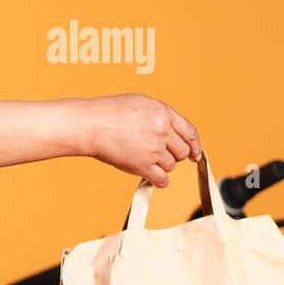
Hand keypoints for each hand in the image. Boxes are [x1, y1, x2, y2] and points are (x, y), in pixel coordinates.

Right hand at [78, 93, 202, 186]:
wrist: (88, 125)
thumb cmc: (106, 113)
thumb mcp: (139, 103)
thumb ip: (159, 116)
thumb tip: (171, 131)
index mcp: (163, 113)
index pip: (190, 133)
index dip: (195, 146)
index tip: (195, 154)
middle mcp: (162, 130)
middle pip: (182, 151)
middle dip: (173, 155)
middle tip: (159, 155)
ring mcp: (153, 149)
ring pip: (171, 166)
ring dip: (161, 166)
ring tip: (144, 160)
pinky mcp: (142, 165)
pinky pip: (162, 179)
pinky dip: (160, 181)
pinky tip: (152, 177)